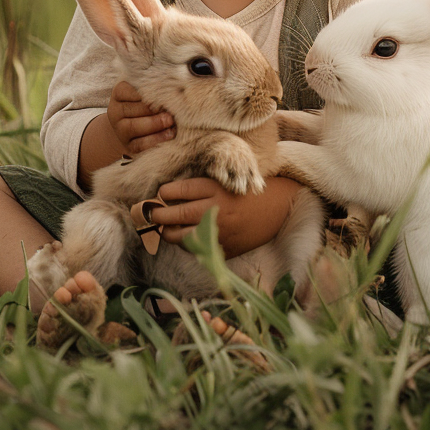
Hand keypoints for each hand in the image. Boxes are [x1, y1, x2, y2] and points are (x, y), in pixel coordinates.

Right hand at [107, 81, 174, 154]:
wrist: (134, 126)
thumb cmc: (145, 102)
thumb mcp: (145, 91)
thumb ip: (153, 87)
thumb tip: (169, 86)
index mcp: (118, 94)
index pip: (127, 90)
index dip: (144, 92)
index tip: (161, 92)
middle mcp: (115, 112)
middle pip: (132, 109)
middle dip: (152, 109)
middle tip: (170, 108)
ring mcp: (120, 130)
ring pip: (134, 127)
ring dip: (155, 124)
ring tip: (171, 121)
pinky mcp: (129, 146)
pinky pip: (140, 144)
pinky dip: (155, 140)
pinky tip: (169, 134)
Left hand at [151, 176, 300, 258]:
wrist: (278, 208)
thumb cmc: (249, 191)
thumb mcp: (227, 180)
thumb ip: (201, 187)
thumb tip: (169, 195)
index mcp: (216, 189)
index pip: (178, 191)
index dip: (164, 193)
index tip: (160, 194)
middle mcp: (215, 209)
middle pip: (175, 214)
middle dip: (158, 214)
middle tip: (151, 213)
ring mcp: (219, 231)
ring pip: (181, 236)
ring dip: (168, 232)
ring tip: (165, 228)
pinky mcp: (224, 248)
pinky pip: (196, 249)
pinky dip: (187, 243)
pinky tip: (186, 237)